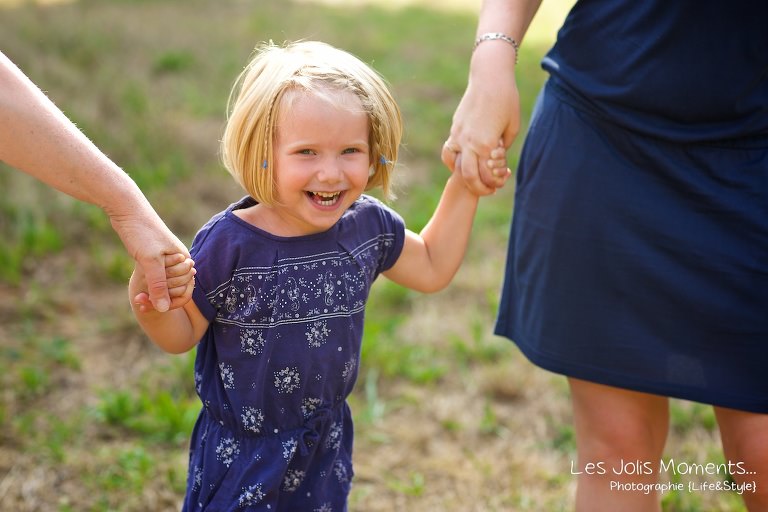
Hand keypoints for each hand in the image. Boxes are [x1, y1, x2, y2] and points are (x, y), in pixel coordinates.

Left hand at [110, 208, 193, 311]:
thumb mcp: (150, 262)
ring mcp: (166, 260)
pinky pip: (156, 280)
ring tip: (138, 299)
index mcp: (184, 260)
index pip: (186, 291)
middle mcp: (178, 261)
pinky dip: (148, 288)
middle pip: (176, 291)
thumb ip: (158, 286)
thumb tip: (163, 309)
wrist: (127, 210)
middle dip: (160, 299)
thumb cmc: (142, 233)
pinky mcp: (154, 258)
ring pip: (165, 286)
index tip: (150, 306)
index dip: (171, 302)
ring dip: (153, 295)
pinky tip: (138, 293)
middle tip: (139, 302)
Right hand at [441, 44, 519, 193]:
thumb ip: (503, 147)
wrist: (489, 77)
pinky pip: (449, 151)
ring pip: (454, 166)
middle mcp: (469, 142)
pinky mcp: (454, 129)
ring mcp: (458, 136)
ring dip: (464, 176)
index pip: (487, 175)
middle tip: (487, 190)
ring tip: (473, 178)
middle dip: (478, 188)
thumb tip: (494, 159)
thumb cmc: (506, 99)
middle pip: (468, 177)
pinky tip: (464, 161)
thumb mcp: (512, 127)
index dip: (495, 182)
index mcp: (486, 144)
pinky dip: (454, 161)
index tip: (501, 180)